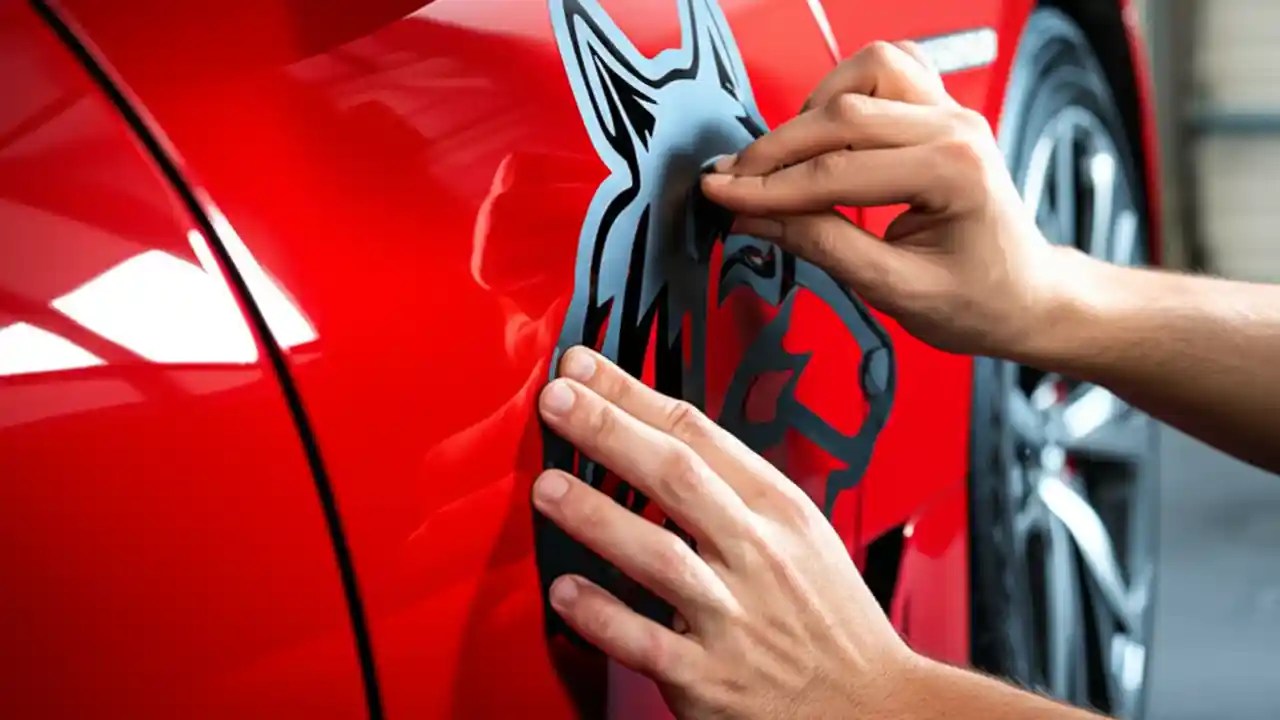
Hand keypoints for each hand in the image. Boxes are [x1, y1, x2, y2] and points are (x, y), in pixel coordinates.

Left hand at [534, 346, 913, 718]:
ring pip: (660, 556)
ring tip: (547, 487)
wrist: (875, 708)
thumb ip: (736, 490)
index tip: (586, 370)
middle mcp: (758, 555)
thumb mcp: (802, 534)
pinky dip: (604, 615)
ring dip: (597, 517)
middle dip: (611, 431)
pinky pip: (648, 642)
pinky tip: (565, 590)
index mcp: (778, 511)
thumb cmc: (830, 619)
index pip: (700, 434)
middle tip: (557, 400)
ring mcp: (734, 617)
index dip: (635, 395)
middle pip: (678, 476)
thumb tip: (663, 440)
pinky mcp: (711, 679)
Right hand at [701, 41, 1076, 358]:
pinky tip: (827, 129)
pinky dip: (847, 90)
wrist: (1026, 295)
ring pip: (866, 72)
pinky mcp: (940, 109)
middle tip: (734, 182)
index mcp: (954, 172)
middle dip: (777, 150)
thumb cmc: (980, 300)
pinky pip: (887, 70)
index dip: (768, 187)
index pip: (836, 171)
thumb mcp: (894, 290)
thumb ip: (823, 246)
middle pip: (843, 114)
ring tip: (788, 159)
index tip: (722, 195)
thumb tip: (755, 218)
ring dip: (815, 109)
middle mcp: (956, 127)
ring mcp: (951, 111)